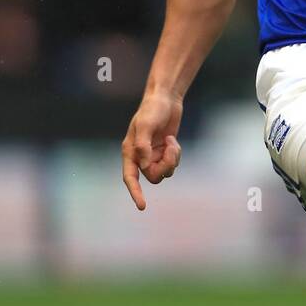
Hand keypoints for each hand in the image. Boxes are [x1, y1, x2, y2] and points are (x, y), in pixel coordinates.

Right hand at [122, 90, 183, 209]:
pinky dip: (176, 155)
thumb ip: (143, 145)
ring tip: (172, 142)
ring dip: (172, 159)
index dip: (135, 193)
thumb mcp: (146, 125)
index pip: (130, 178)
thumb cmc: (152, 109)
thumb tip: (144, 165)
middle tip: (171, 151)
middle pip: (153, 176)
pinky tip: (173, 141)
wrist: (165, 99)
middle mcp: (140, 156)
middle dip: (165, 166)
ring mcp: (153, 156)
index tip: (142, 206)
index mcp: (130, 152)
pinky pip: (172, 164)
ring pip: (165, 172)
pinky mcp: (164, 153)